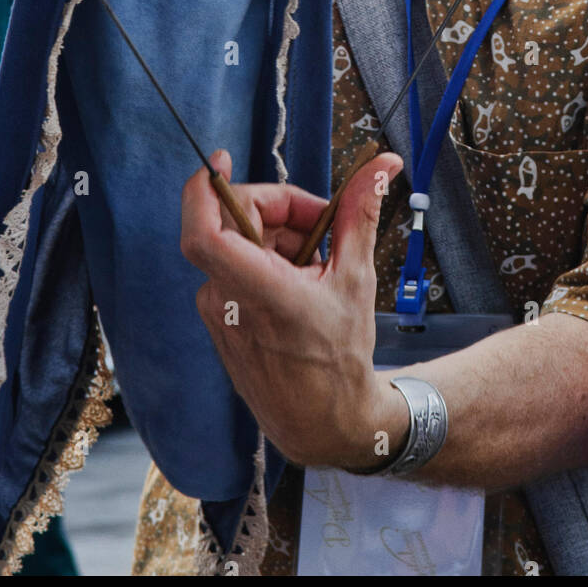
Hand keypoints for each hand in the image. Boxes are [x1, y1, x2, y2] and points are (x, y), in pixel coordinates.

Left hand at [181, 148, 408, 468]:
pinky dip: (266, 263)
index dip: (204, 189)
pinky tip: (300, 284)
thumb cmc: (342, 356)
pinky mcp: (218, 321)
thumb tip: (383, 164)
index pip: (206, 230)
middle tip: (324, 225)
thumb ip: (360, 212)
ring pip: (238, 246)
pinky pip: (235, 270)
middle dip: (279, 210)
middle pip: (236, 224)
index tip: (222, 161)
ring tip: (319, 267)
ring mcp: (216, 313)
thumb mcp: (357, 277)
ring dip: (278, 239)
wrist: (325, 425)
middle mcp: (226, 300)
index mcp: (259, 290)